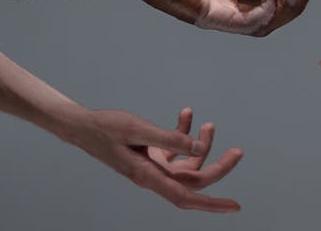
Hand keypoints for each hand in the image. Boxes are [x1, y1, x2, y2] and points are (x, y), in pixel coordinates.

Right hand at [64, 104, 241, 211]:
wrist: (83, 126)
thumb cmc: (106, 128)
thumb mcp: (138, 129)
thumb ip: (170, 139)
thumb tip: (200, 150)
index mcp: (148, 177)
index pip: (186, 197)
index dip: (212, 203)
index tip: (234, 206)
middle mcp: (153, 176)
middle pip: (193, 179)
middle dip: (218, 166)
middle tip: (238, 152)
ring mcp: (152, 167)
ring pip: (187, 163)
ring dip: (200, 144)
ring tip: (206, 123)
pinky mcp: (150, 155)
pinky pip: (175, 150)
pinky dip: (183, 133)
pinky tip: (186, 114)